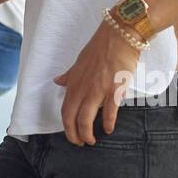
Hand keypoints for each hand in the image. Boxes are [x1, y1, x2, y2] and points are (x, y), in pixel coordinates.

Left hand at [52, 19, 140, 145]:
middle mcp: (83, 88)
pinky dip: (107, 123)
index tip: (71, 133)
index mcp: (74, 81)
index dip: (66, 125)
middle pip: (72, 117)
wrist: (120, 35)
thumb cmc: (101, 47)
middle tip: (80, 143)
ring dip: (87, 133)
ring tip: (91, 140)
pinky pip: (109, 112)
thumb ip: (70, 75)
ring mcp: (97, 89)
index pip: (65, 109)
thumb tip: (58, 81)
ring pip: (86, 118)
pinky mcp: (114, 90)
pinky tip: (108, 129)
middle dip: (74, 134)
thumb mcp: (80, 61)